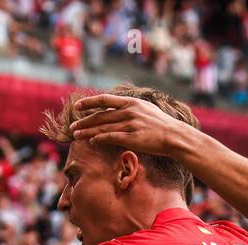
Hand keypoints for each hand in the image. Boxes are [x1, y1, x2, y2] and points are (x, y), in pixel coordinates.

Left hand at [68, 94, 195, 156]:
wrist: (175, 136)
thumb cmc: (161, 125)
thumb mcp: (146, 109)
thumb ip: (131, 108)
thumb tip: (118, 108)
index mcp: (131, 102)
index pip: (104, 99)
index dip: (89, 102)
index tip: (78, 106)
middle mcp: (128, 111)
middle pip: (100, 115)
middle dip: (84, 121)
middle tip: (73, 126)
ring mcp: (130, 124)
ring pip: (103, 127)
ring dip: (88, 131)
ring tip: (77, 135)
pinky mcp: (132, 138)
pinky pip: (111, 137)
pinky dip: (100, 139)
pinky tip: (92, 141)